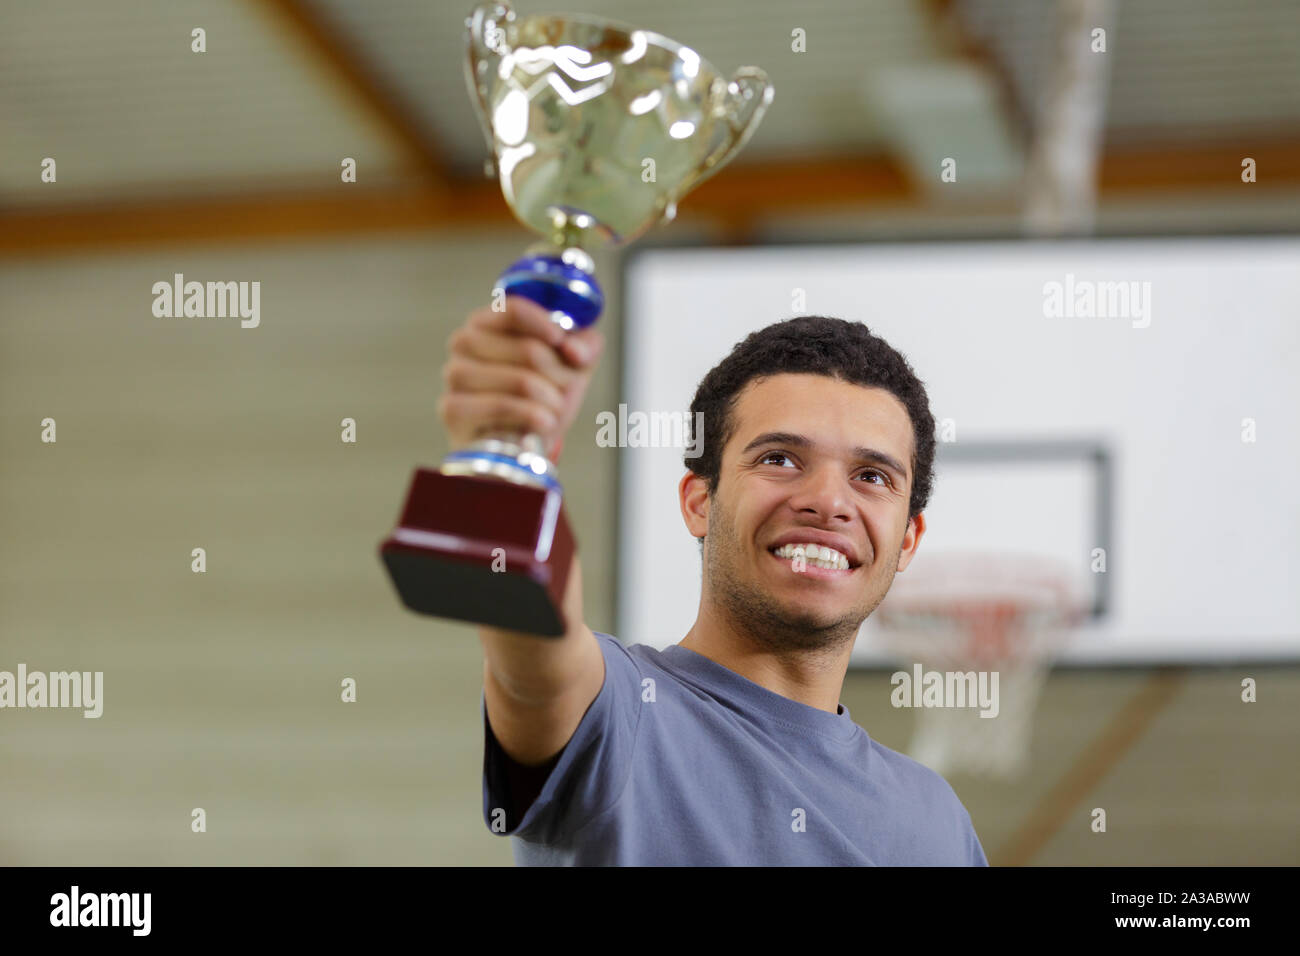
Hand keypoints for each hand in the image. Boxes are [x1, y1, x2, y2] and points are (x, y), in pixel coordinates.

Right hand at [438, 295, 604, 460]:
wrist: (520, 442)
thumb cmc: (543, 395)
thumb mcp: (572, 365)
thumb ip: (585, 345)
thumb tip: (576, 351)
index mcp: (488, 321)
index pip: (514, 310)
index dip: (544, 324)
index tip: (562, 342)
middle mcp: (464, 341)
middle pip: (529, 350)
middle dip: (560, 376)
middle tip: (564, 391)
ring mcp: (455, 374)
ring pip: (521, 380)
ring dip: (550, 400)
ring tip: (553, 411)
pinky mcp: (453, 408)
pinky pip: (502, 406)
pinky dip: (531, 416)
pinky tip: (544, 423)